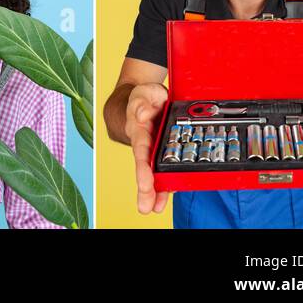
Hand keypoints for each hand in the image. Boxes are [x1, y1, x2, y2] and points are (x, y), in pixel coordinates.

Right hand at [125, 82, 169, 213]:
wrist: (146, 100)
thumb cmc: (145, 98)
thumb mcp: (144, 93)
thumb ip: (142, 101)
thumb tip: (141, 115)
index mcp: (139, 130)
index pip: (142, 151)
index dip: (143, 168)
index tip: (144, 183)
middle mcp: (145, 144)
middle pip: (144, 168)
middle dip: (145, 188)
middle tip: (145, 207)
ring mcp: (154, 150)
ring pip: (152, 173)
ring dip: (152, 192)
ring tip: (151, 209)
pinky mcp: (162, 153)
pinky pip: (163, 171)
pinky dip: (163, 186)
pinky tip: (160, 202)